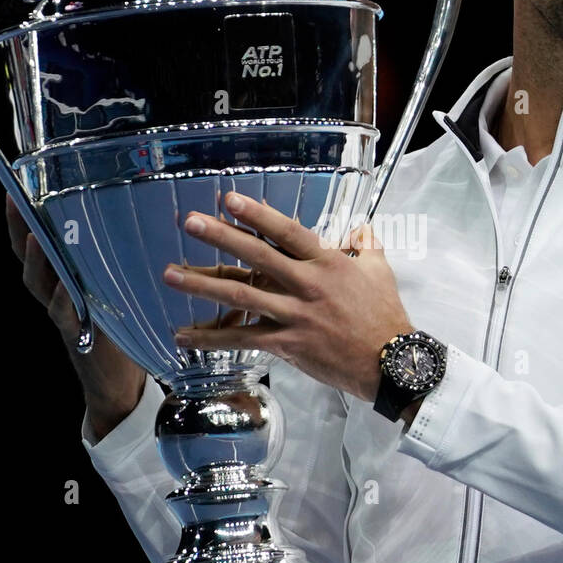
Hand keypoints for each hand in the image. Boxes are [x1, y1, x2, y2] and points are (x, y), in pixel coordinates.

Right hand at [5, 193, 145, 438]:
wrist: (119, 381)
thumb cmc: (123, 329)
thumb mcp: (119, 287)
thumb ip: (118, 260)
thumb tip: (142, 217)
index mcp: (65, 276)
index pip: (39, 242)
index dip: (24, 218)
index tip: (18, 189)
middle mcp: (56, 291)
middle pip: (28, 257)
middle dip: (20, 229)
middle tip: (16, 202)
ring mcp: (62, 313)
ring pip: (38, 283)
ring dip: (37, 261)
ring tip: (37, 238)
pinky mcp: (76, 334)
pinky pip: (63, 314)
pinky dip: (63, 299)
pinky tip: (66, 285)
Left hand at [163, 192, 414, 402]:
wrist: (391, 363)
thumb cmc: (385, 315)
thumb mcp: (380, 271)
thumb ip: (366, 244)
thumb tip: (360, 227)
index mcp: (328, 262)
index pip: (287, 232)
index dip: (257, 214)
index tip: (228, 199)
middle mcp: (307, 285)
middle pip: (257, 257)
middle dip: (221, 238)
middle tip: (189, 222)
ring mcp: (295, 315)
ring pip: (242, 297)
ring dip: (203, 285)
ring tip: (170, 275)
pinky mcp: (288, 344)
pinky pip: (243, 338)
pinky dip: (212, 337)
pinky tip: (184, 335)